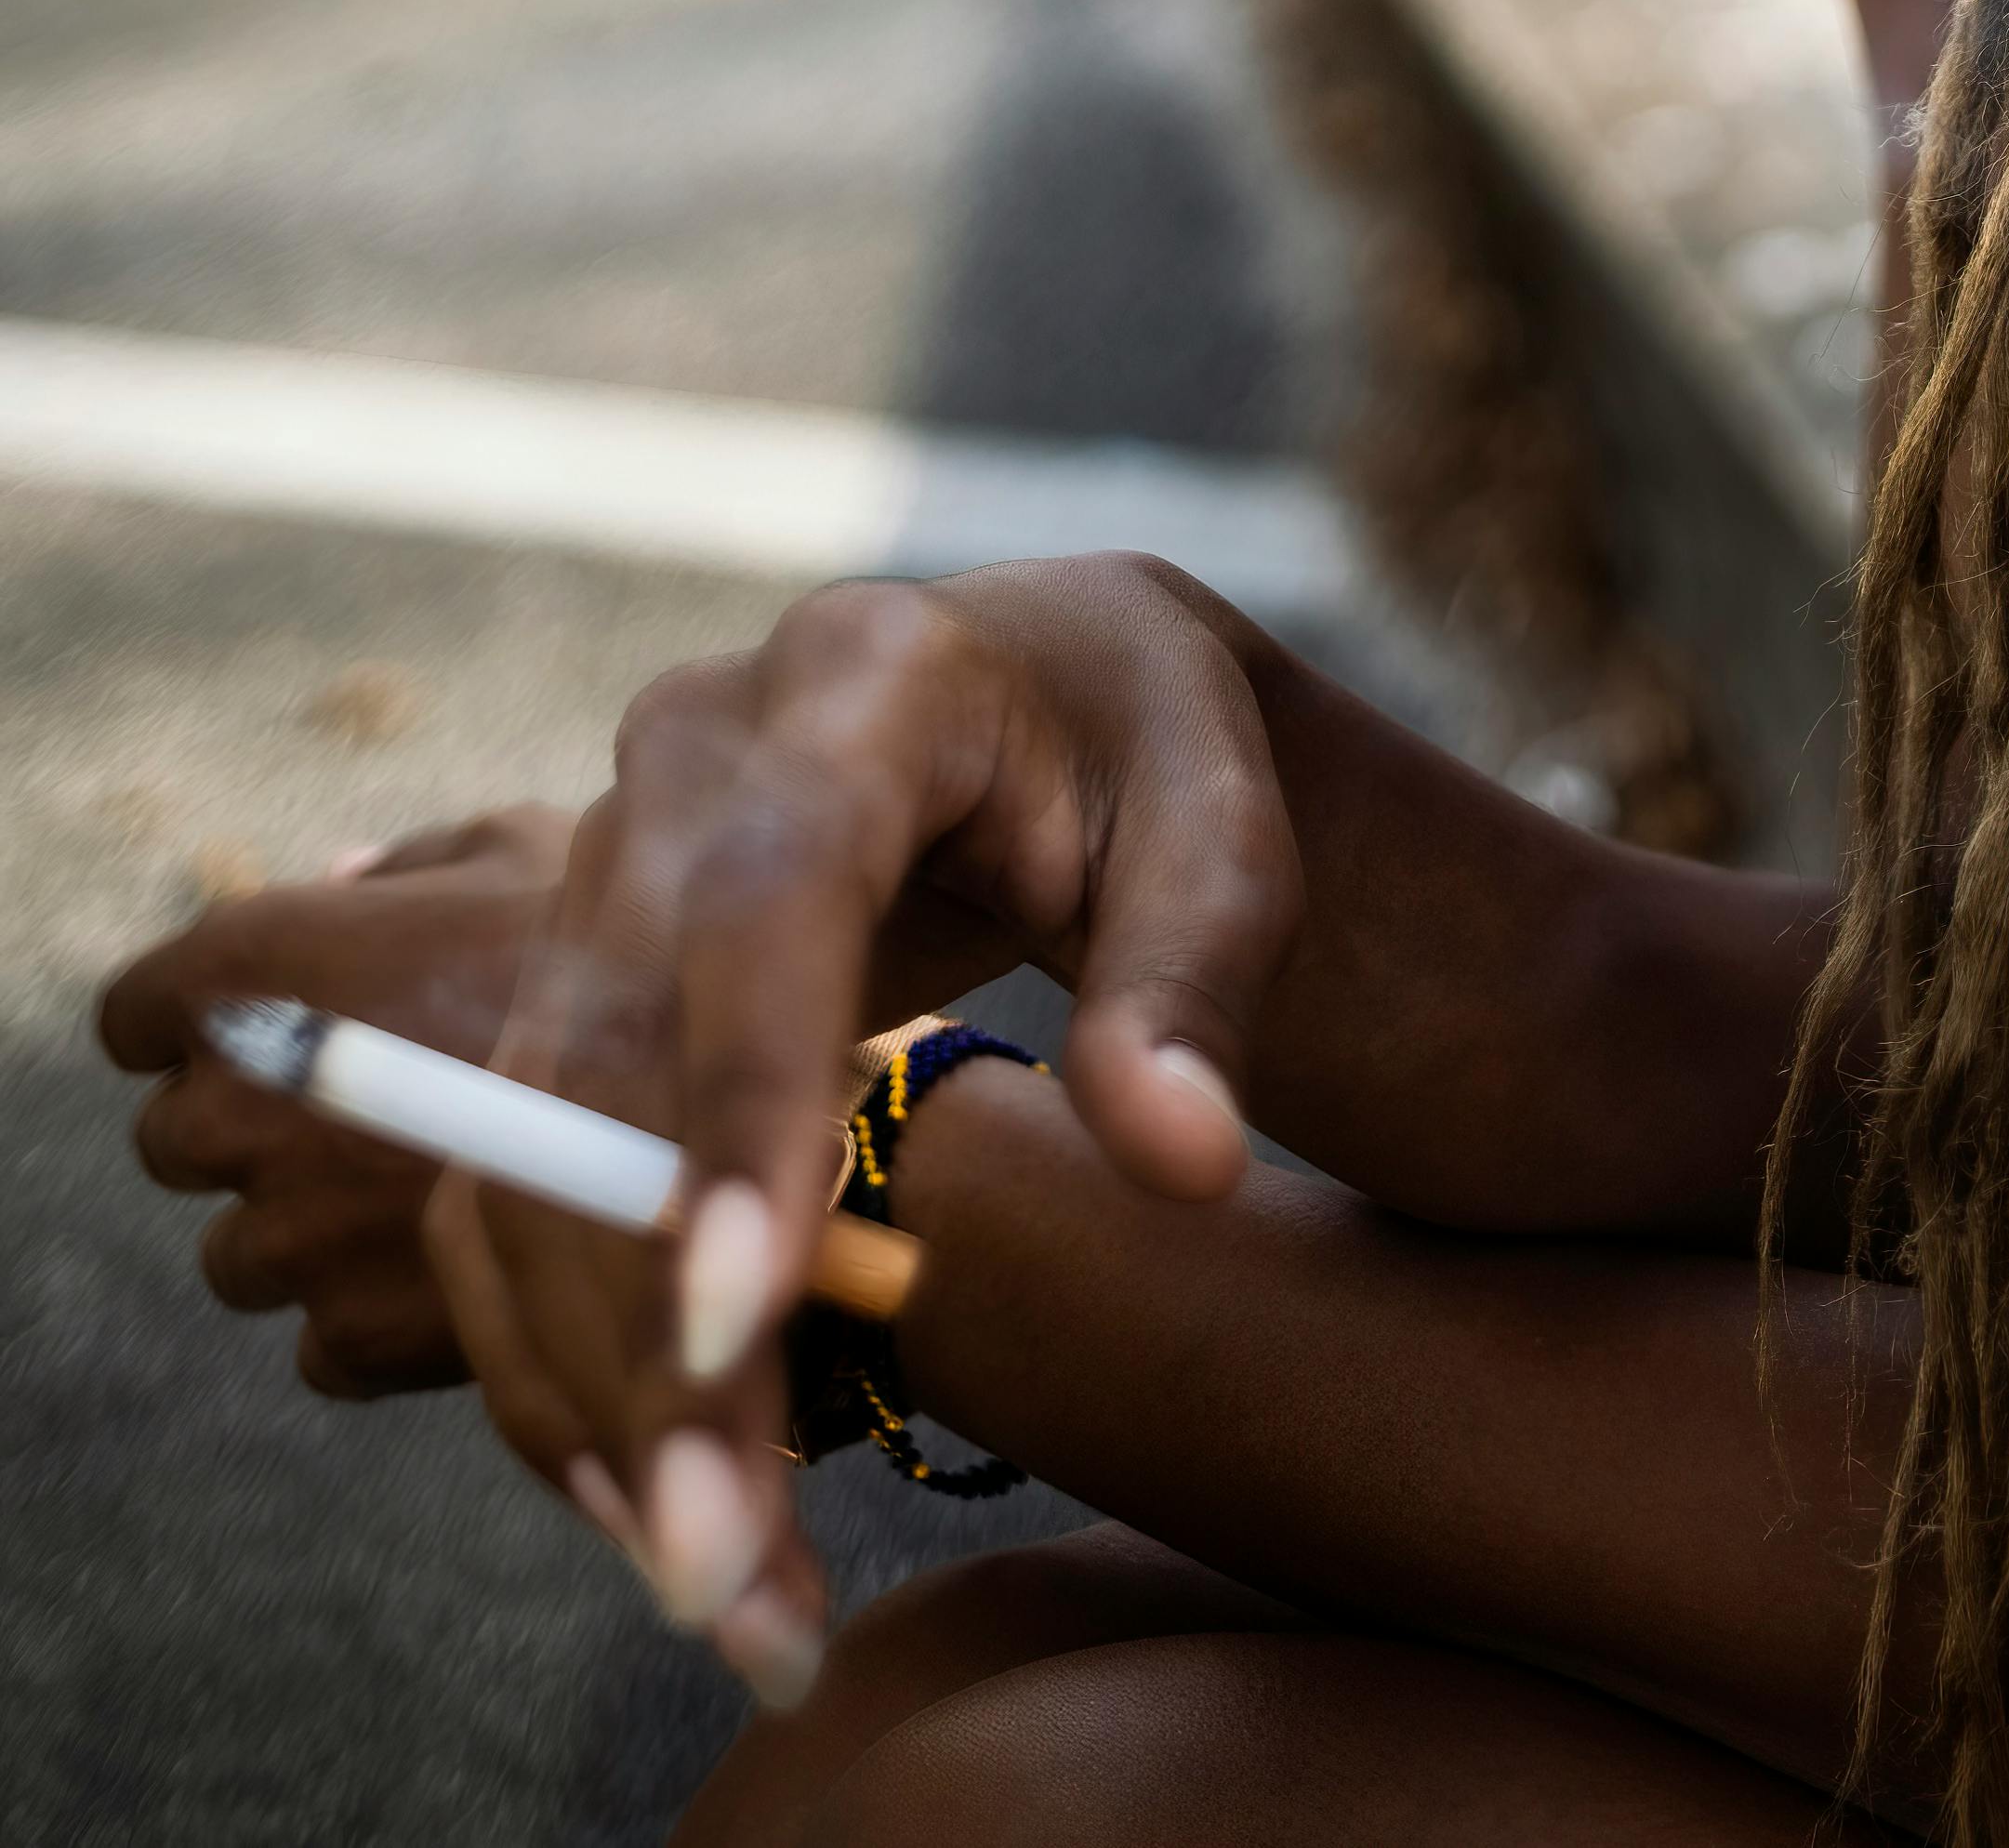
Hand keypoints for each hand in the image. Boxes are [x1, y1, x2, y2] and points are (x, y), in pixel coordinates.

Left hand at [97, 808, 573, 1395]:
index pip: (136, 1014)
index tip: (258, 1023)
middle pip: (175, 1141)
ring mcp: (289, 1235)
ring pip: (239, 1255)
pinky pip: (321, 1338)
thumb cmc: (610, 946)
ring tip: (417, 1195)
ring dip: (303, 1227)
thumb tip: (341, 879)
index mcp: (254, 973)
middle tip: (356, 1106)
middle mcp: (240, 1108)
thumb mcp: (515, 847)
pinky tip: (462, 1258)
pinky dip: (370, 1310)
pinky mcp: (352, 1335)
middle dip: (249, 1124)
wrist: (708, 1104)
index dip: (194, 1019)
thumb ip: (403, 869)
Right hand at [427, 559, 1300, 1706]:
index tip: (738, 1328)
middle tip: (727, 1574)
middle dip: (651, 1336)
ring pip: (528, 1158)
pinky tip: (657, 1501)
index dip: (736, 1115)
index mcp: (859, 686)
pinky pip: (509, 1192)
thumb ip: (1200, 979)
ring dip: (598, 1390)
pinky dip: (563, 1357)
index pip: (766, 908)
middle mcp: (686, 768)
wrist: (1042, 685)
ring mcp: (603, 877)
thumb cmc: (1149, 755)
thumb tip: (1183, 1161)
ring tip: (722, 1599)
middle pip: (616, 1069)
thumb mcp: (1223, 825)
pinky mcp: (568, 985)